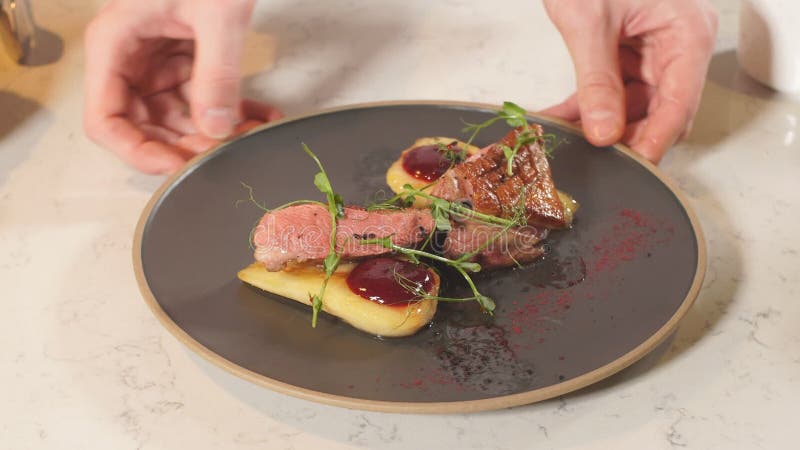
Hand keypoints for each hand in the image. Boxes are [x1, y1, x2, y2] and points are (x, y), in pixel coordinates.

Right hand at [83, 0, 281, 173]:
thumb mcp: (217, 16)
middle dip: (187, 144)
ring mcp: (159, 55)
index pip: (106, 119)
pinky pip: (202, 93)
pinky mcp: (186, 52)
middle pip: (146, 123)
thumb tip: (218, 126)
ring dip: (216, 130)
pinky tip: (260, 114)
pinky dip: (231, 107)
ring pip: (179, 114)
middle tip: (225, 152)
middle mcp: (132, 53)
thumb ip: (217, 73)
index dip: (137, 152)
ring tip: (252, 131)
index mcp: (116, 43)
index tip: (176, 166)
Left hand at [541, 0, 716, 162]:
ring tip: (564, 138)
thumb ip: (596, 80)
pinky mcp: (629, 52)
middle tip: (591, 158)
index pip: (679, 103)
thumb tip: (603, 132)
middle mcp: (677, 44)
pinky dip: (587, 104)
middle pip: (660, 110)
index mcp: (686, 32)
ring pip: (634, 106)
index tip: (632, 166)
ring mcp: (653, 49)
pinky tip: (559, 119)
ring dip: (599, 124)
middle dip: (625, 136)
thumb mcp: (589, 22)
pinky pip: (613, 89)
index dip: (656, 139)